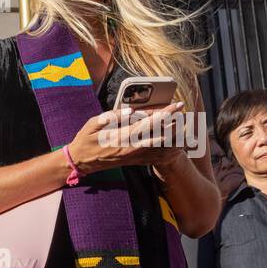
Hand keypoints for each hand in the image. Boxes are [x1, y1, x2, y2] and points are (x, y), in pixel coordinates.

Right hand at [67, 102, 185, 175]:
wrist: (80, 162)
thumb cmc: (85, 141)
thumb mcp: (92, 124)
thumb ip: (111, 116)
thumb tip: (130, 110)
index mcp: (121, 137)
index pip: (148, 124)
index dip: (164, 114)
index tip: (176, 105)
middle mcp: (130, 148)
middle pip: (159, 135)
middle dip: (174, 123)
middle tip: (185, 113)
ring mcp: (133, 156)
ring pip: (159, 148)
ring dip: (174, 137)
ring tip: (185, 126)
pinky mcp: (133, 161)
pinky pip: (154, 158)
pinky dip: (167, 151)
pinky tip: (177, 145)